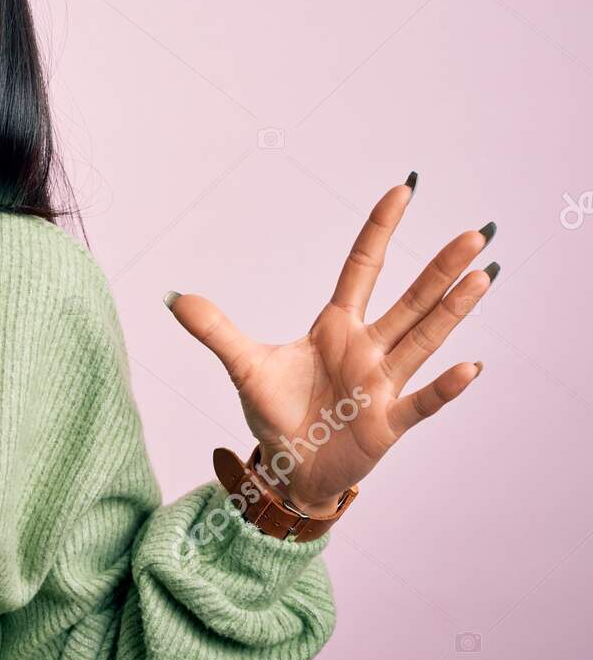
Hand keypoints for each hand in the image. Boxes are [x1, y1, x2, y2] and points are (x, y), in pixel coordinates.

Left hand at [166, 174, 493, 516]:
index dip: (380, 231)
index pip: (362, 269)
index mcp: (335, 327)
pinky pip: (420, 402)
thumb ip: (215, 331)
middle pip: (408, 301)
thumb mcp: (244, 367)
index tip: (402, 190)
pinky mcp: (387, 424)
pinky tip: (468, 366)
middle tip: (472, 233)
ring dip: (451, 312)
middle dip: (438, 269)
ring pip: (422, 341)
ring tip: (483, 276)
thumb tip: (176, 297)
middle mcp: (367, 349)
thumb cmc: (276, 413)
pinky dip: (443, 388)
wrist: (289, 469)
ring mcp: (382, 385)